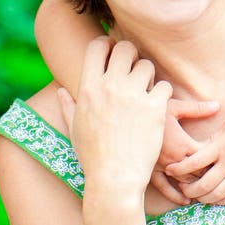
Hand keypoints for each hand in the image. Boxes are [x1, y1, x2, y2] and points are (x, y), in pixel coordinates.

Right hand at [59, 37, 171, 199]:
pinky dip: (163, 94)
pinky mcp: (154, 108)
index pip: (97, 46)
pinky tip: (157, 106)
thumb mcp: (75, 130)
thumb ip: (68, 106)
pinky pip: (164, 86)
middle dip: (132, 55)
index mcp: (88, 88)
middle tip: (135, 70)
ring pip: (147, 65)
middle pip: (125, 47)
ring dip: (148, 76)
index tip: (114, 53)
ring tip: (146, 92)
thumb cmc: (93, 157)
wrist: (114, 179)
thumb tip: (60, 91)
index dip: (108, 44)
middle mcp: (109, 87)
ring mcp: (132, 96)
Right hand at [149, 98, 218, 205]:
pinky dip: (176, 196)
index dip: (217, 158)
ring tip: (209, 188)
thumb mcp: (175, 107)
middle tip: (221, 175)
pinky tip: (185, 201)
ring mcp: (162, 168)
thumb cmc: (151, 110)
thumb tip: (218, 105)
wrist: (125, 120)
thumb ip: (197, 109)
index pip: (206, 157)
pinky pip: (165, 189)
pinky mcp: (151, 172)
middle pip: (198, 173)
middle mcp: (174, 159)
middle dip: (210, 174)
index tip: (224, 156)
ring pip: (185, 182)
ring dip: (197, 186)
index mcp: (182, 144)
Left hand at [165, 106, 224, 204]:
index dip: (179, 169)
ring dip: (204, 198)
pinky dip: (223, 202)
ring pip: (218, 195)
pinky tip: (216, 199)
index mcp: (221, 147)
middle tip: (182, 187)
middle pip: (204, 185)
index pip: (194, 162)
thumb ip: (213, 139)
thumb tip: (200, 149)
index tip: (169, 169)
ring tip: (196, 196)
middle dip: (189, 189)